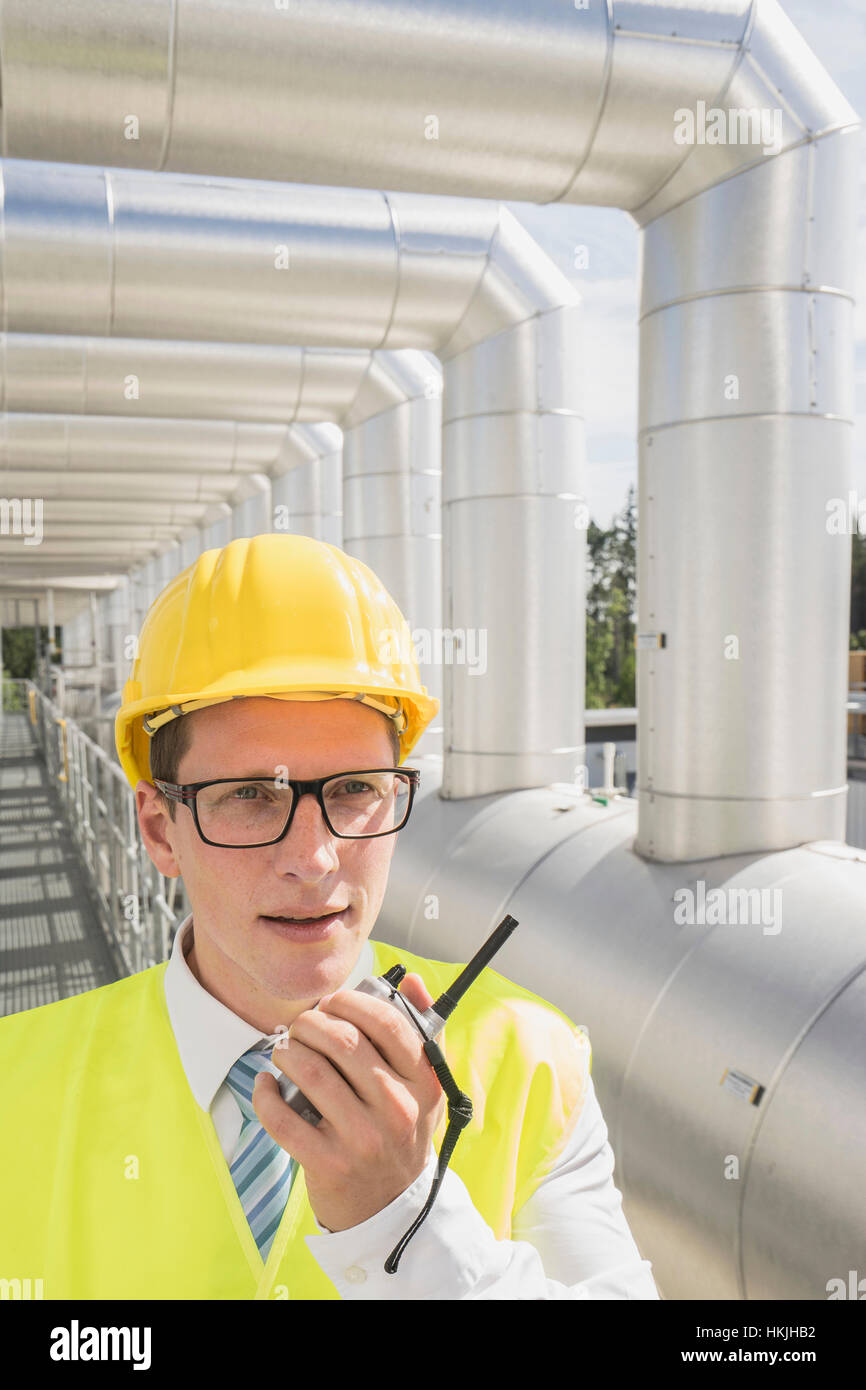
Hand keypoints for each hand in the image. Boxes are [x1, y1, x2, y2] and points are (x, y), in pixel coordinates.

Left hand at [252, 974, 445, 1231]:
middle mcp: (397, 1108)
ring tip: (284, 1049)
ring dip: (286, 1051)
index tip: (332, 1002)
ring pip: (310, 1072)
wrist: (390, 1206)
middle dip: (310, 1023)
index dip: (352, 1002)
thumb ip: (424, 1028)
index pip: (387, 1022)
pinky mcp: (327, 1163)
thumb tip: (412, 980)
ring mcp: (362, 1138)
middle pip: (342, 1041)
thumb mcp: (426, 1085)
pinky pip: (282, 1116)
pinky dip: (265, 1093)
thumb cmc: (403, 1132)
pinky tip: (265, 1082)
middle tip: (301, 1026)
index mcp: (423, 1082)